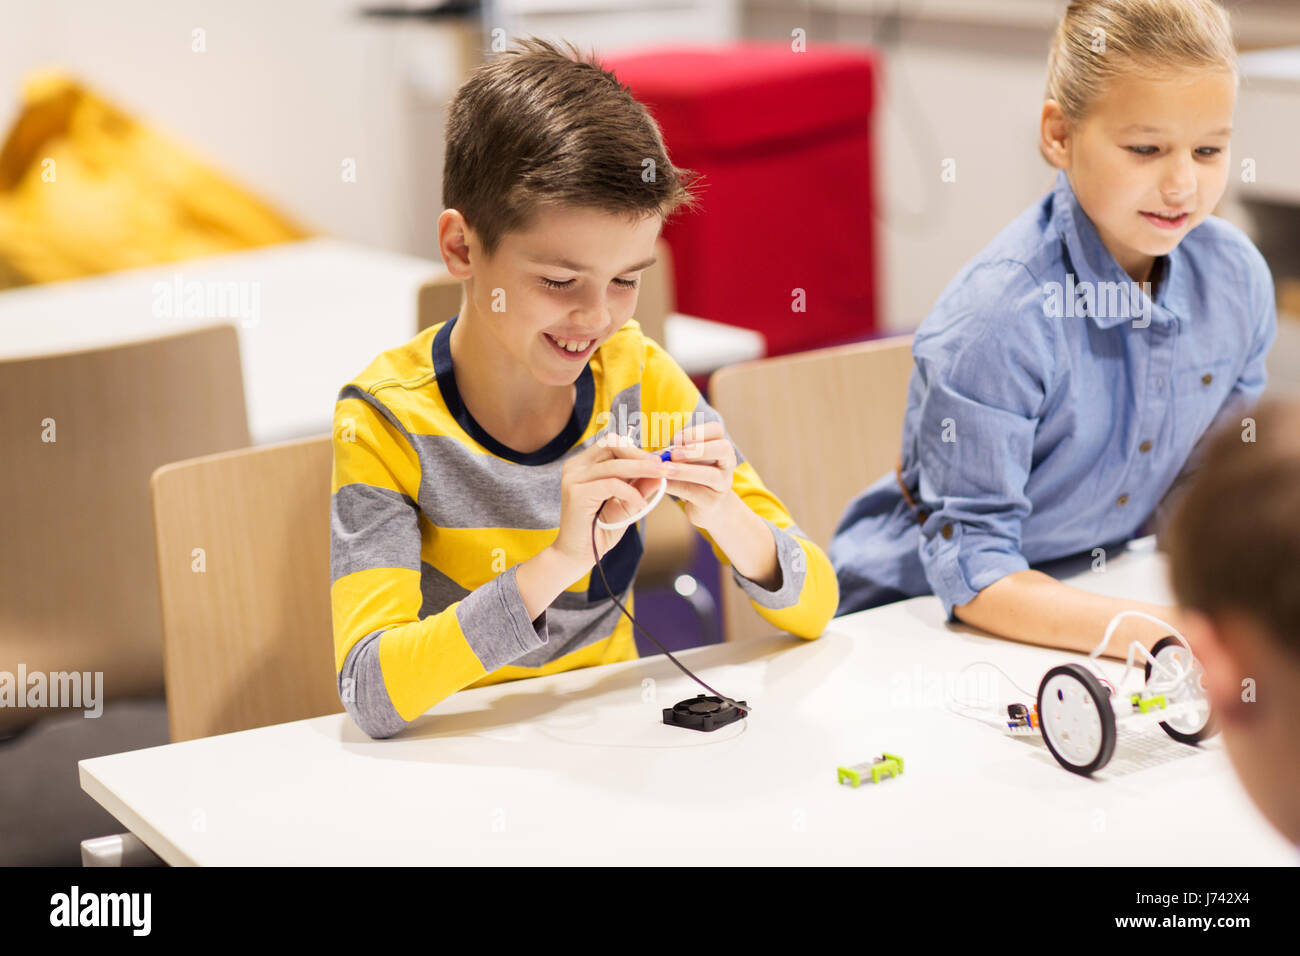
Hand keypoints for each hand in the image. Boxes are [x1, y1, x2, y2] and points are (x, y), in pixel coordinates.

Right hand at [551, 432, 670, 569]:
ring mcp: (574, 478)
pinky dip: (630, 493)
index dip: (636, 449)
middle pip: (612, 446)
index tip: (658, 460)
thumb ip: (640, 486)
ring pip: (614, 464)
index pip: (611, 443)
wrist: (578, 555)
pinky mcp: (577, 494)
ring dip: (642, 470)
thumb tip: (661, 471)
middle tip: (664, 466)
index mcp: (584, 464)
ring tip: (663, 477)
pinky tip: (641, 504)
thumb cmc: (600, 529)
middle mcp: (575, 467)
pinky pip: (611, 484)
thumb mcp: (626, 503)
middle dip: (641, 455)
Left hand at [661, 420, 737, 531]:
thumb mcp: (690, 460)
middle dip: (698, 449)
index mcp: (720, 446)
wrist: (707, 505)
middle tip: (674, 454)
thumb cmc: (694, 476)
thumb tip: (658, 453)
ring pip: (711, 475)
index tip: (676, 438)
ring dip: (686, 471)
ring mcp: (723, 483)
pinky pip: (696, 493)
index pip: (716, 430)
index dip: (697, 431)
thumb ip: (678, 453)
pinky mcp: (712, 501)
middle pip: (723, 449)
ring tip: (667, 469)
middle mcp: (727, 463)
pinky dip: (678, 487)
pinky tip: (664, 483)